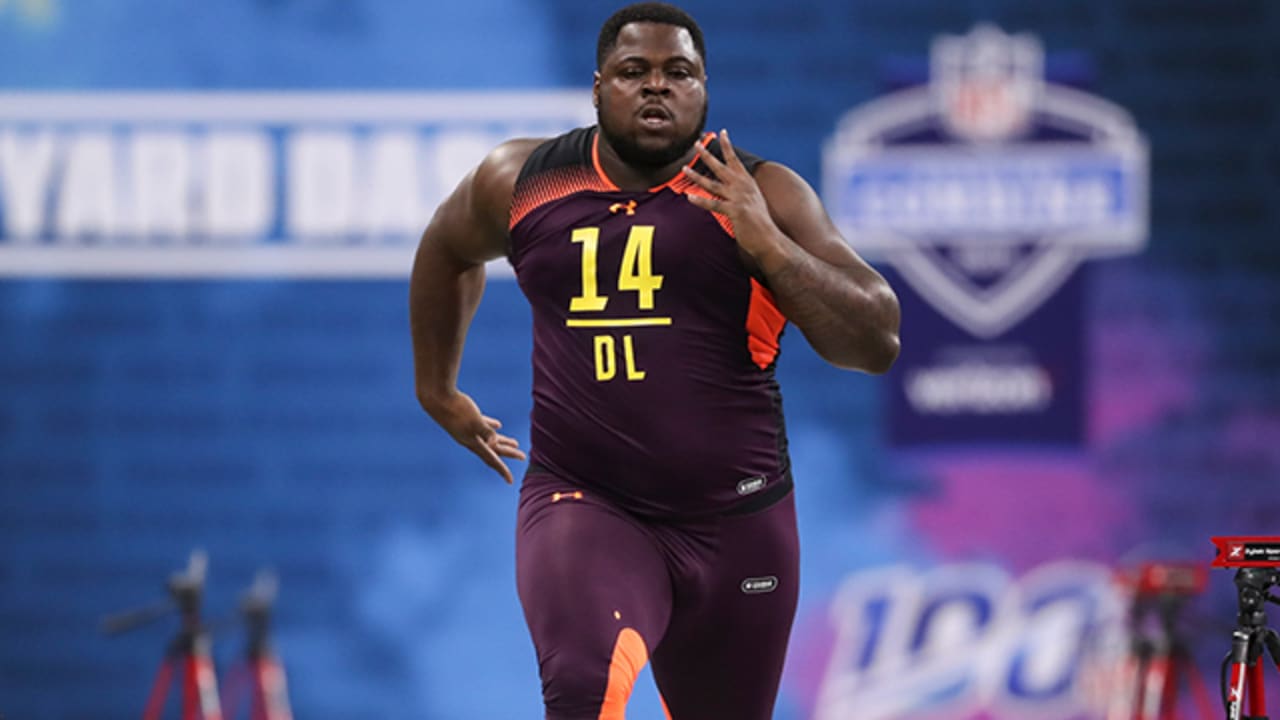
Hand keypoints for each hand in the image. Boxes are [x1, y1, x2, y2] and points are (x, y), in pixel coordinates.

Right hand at [424, 391, 525, 483]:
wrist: (437, 398)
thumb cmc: (456, 409)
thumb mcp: (474, 421)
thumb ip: (486, 432)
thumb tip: (494, 443)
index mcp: (473, 442)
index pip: (491, 459)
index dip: (502, 470)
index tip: (510, 481)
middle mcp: (470, 439)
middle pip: (493, 450)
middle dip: (508, 453)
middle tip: (522, 456)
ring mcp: (467, 429)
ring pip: (488, 439)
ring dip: (502, 441)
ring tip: (515, 443)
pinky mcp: (466, 418)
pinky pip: (482, 426)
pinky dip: (491, 427)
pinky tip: (498, 425)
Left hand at [681, 129, 783, 262]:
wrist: (770, 239)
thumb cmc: (760, 222)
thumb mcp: (754, 201)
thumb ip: (744, 191)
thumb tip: (734, 185)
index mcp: (748, 182)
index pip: (735, 160)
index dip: (728, 146)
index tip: (722, 132)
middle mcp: (744, 187)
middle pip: (721, 167)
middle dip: (707, 154)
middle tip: (696, 143)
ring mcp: (739, 198)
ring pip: (713, 184)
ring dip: (697, 176)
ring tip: (684, 168)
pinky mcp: (736, 212)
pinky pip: (714, 204)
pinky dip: (700, 201)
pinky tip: (689, 196)